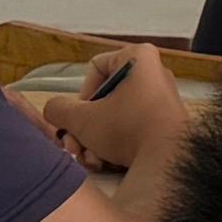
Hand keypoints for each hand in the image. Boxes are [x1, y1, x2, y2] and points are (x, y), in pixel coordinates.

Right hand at [50, 45, 199, 185]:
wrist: (168, 160)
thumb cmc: (126, 128)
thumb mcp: (82, 118)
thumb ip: (58, 109)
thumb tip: (54, 110)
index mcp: (139, 58)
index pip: (96, 68)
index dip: (82, 94)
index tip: (81, 115)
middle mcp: (154, 74)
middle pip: (103, 99)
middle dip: (84, 128)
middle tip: (74, 147)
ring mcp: (161, 100)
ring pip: (114, 118)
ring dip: (94, 141)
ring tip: (91, 160)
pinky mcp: (164, 123)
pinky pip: (131, 129)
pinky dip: (114, 145)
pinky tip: (105, 163)